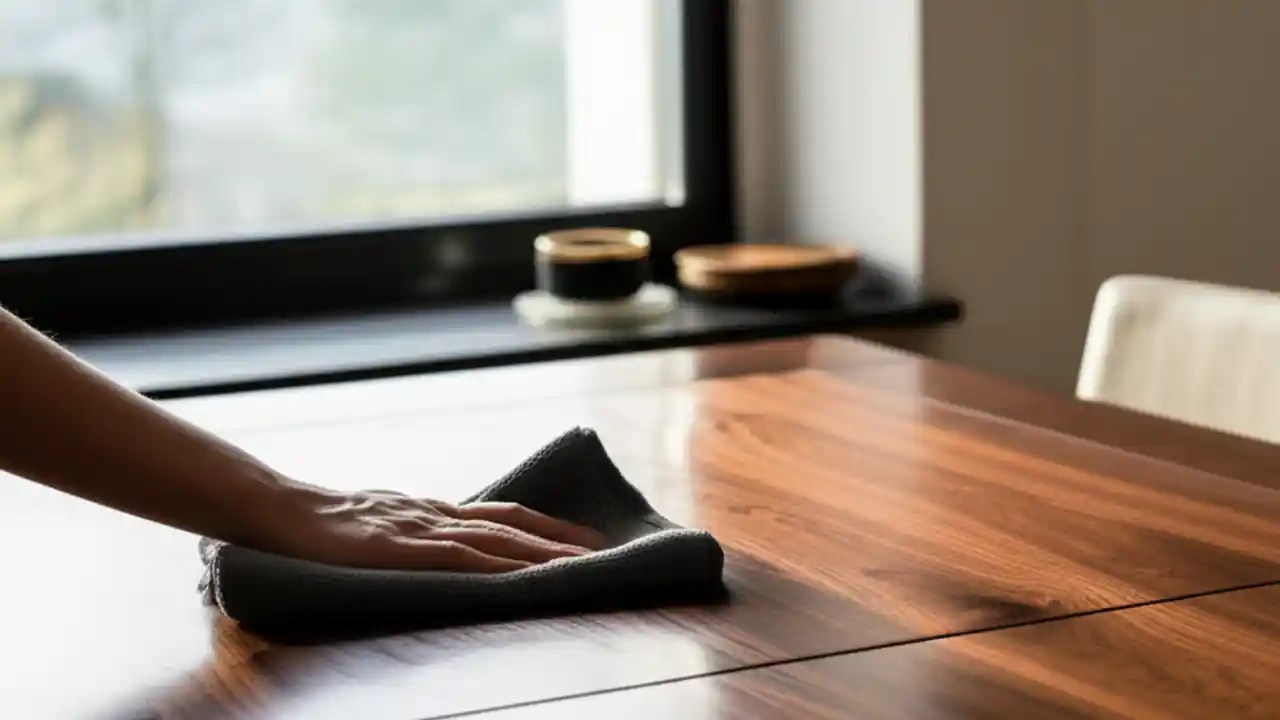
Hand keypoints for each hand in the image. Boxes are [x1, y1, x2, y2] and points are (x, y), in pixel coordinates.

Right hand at [270, 486, 606, 572]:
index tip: (580, 537)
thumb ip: (416, 531)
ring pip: (496, 539)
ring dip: (540, 552)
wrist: (284, 511)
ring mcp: (423, 529)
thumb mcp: (384, 523)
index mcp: (434, 510)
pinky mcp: (404, 548)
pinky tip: (520, 574)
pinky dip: (496, 564)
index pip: (503, 515)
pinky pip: (460, 556)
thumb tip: (447, 546)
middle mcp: (438, 514)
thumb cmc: (329, 522)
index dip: (544, 525)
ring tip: (578, 563)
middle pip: (512, 523)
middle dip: (559, 537)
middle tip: (602, 549)